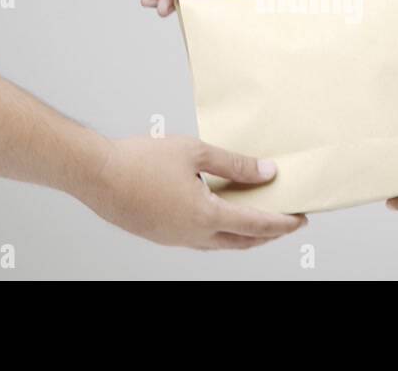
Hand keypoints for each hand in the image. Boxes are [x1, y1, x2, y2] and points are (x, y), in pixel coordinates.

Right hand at [75, 135, 306, 249]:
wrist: (96, 174)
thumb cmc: (140, 159)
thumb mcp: (196, 152)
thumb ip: (235, 164)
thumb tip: (267, 172)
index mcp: (206, 215)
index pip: (257, 224)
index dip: (283, 223)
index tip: (302, 218)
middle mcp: (193, 234)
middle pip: (243, 242)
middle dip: (269, 235)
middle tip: (287, 223)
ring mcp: (175, 239)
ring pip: (221, 245)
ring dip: (244, 237)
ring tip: (259, 222)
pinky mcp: (160, 236)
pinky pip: (200, 241)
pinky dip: (220, 234)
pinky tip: (219, 218)